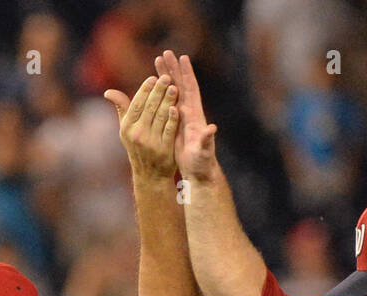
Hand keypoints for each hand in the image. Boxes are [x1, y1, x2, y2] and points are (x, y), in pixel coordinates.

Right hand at [104, 74, 178, 179]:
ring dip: (168, 101)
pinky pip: (169, 130)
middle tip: (167, 77)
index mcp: (127, 127)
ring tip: (175, 88)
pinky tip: (178, 108)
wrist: (149, 174)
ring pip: (160, 117)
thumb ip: (122, 108)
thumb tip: (108, 92)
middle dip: (159, 91)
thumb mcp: (126, 130)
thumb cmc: (137, 146)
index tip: (153, 78)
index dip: (145, 90)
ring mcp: (151, 142)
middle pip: (149, 108)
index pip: (137, 103)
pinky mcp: (164, 150)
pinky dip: (173, 119)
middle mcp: (137, 134)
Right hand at [155, 50, 217, 179]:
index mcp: (195, 116)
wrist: (198, 171)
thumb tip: (212, 130)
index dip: (187, 74)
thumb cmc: (202, 162)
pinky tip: (154, 84)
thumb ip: (206, 140)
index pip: (191, 90)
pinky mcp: (173, 122)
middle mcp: (189, 112)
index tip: (183, 58)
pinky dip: (160, 92)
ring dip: (165, 77)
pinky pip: (165, 103)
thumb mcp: (204, 151)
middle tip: (166, 52)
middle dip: (173, 69)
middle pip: (180, 85)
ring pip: (172, 92)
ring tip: (158, 61)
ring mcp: (181, 117)